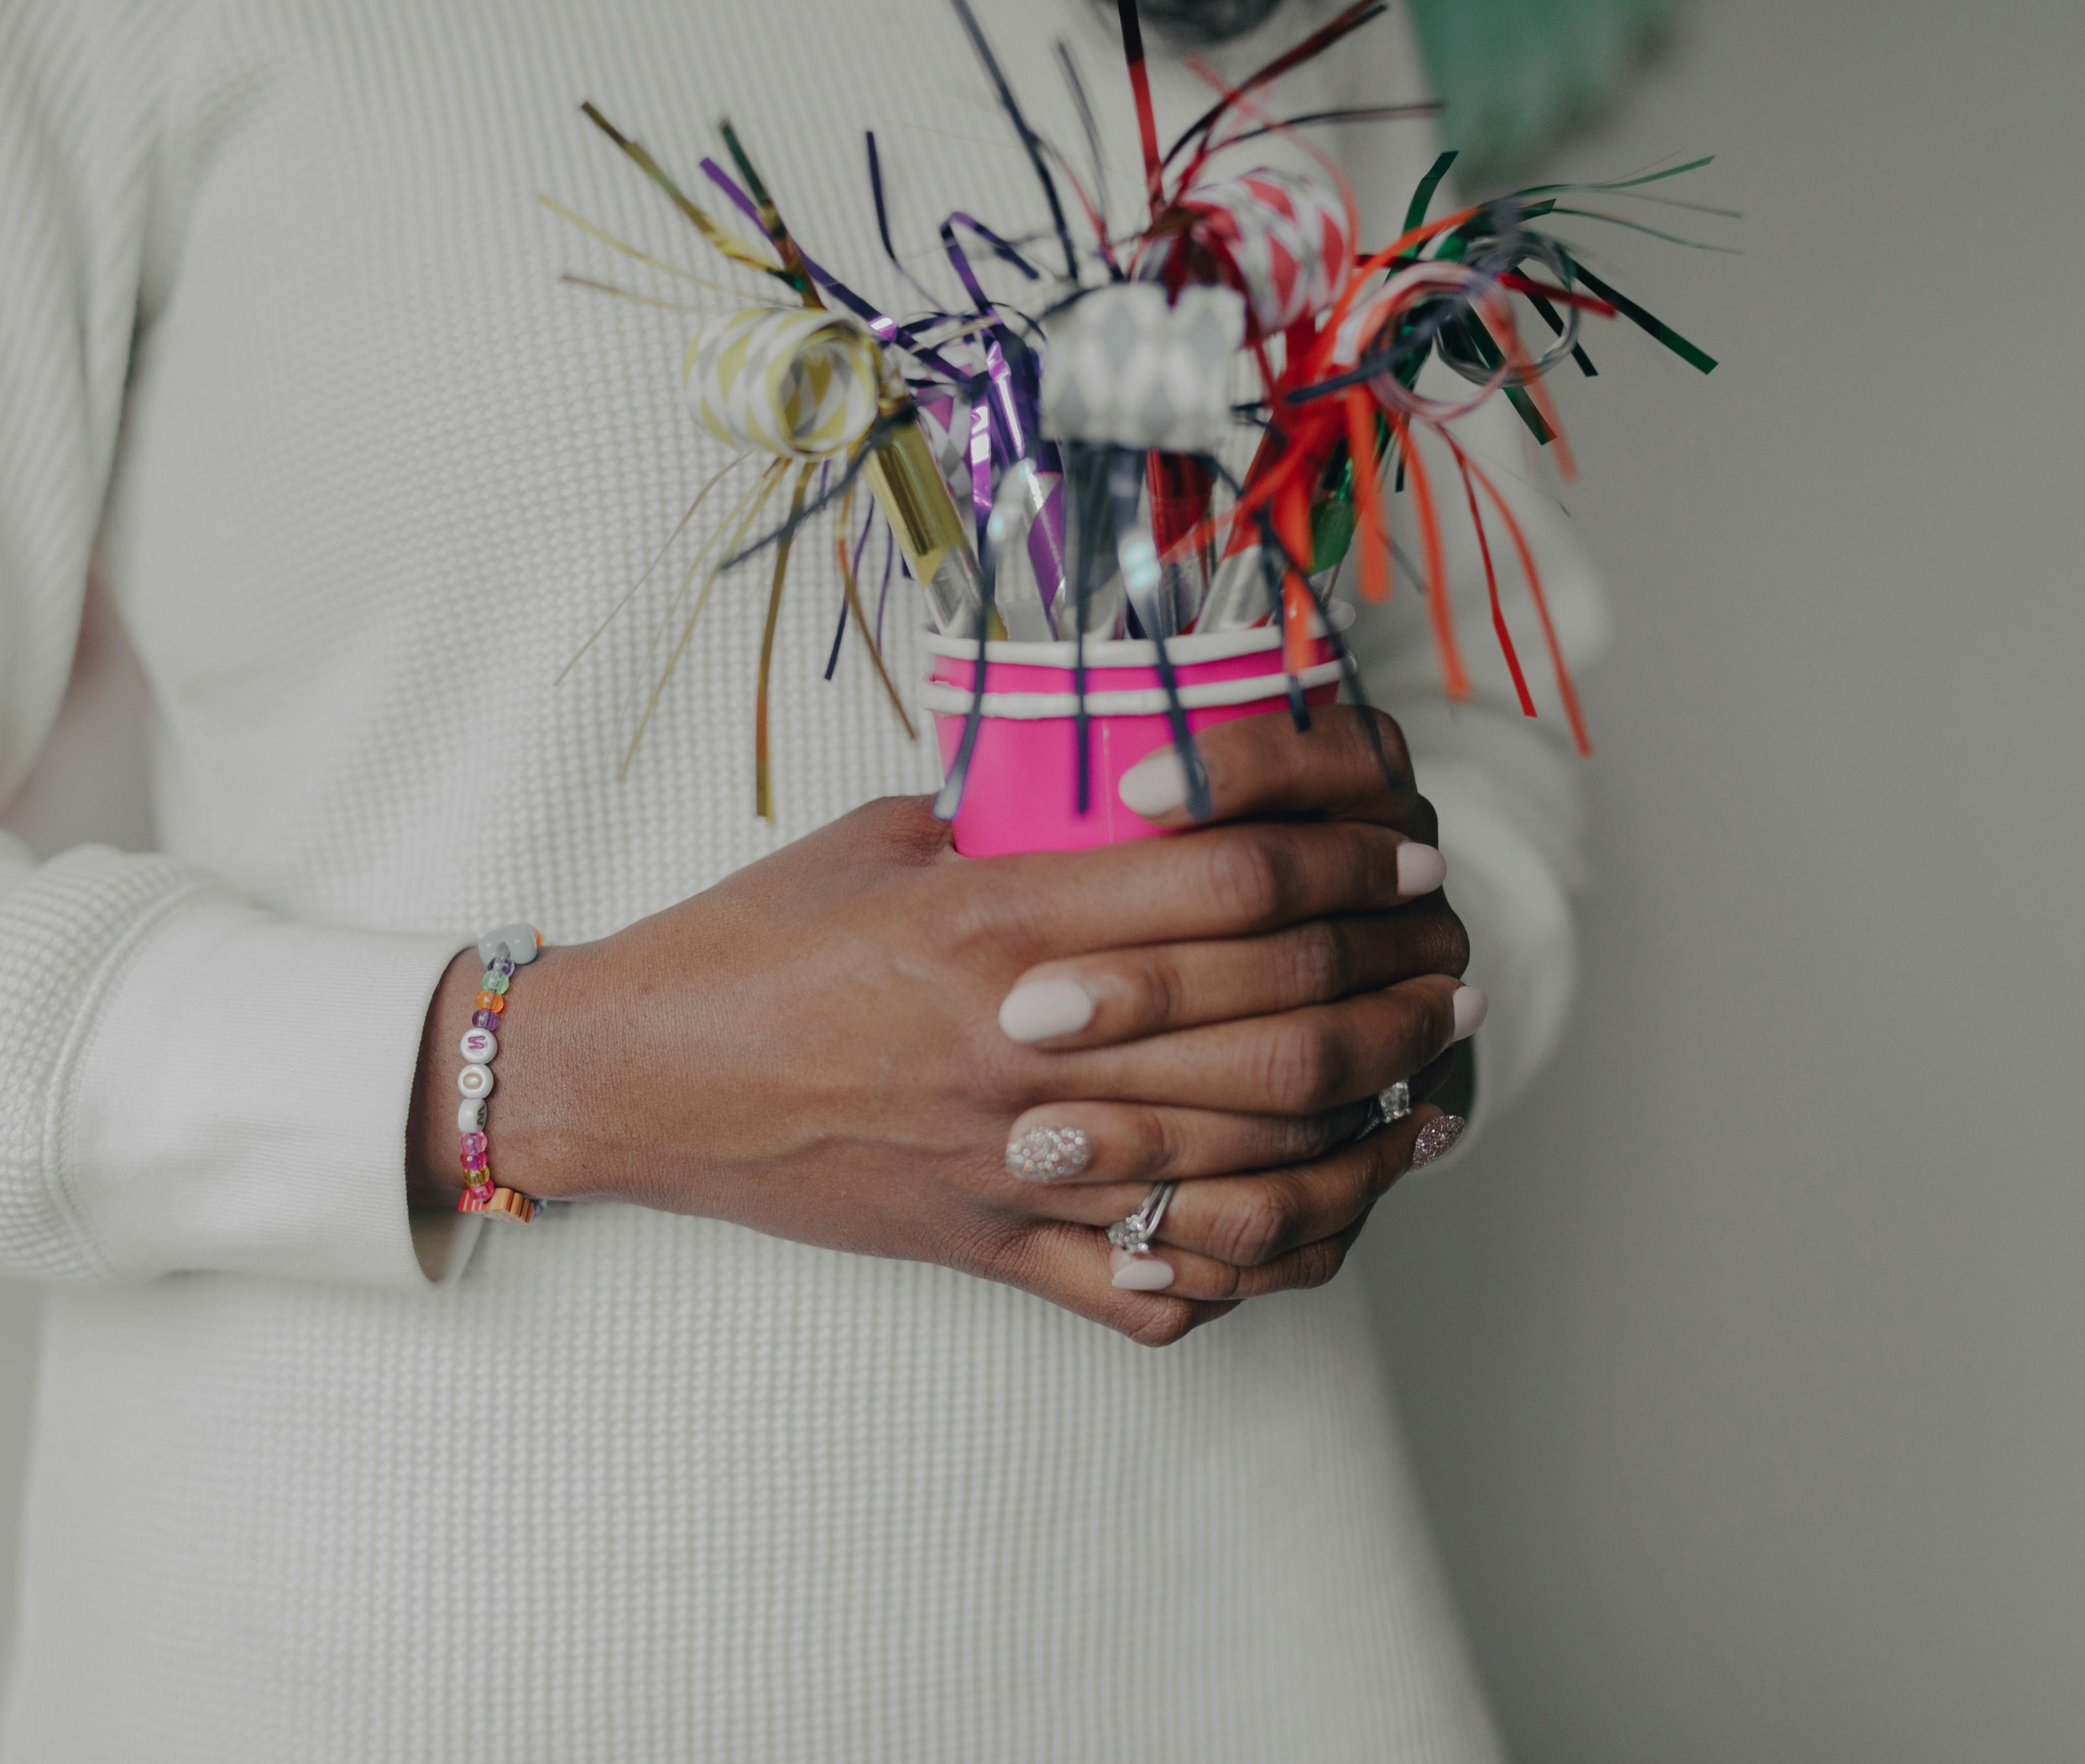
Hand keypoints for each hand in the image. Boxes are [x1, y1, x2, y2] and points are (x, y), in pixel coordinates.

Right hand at [408, 708, 1471, 1344]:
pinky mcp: (990, 1245)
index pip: (1228, 888)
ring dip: (1362, 1133)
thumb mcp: (876, 843)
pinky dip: (1253, 1264)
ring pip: (1244, 1170)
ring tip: (1425, 1097)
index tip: (1403, 852)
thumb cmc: (748, 944)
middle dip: (1389, 996)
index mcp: (991, 921)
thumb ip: (1005, 823)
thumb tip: (1114, 799)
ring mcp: (1010, 1161)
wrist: (638, 1078)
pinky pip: (1157, 1286)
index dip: (1344, 860)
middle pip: (1270, 1030)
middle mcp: (1020, 1045)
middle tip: (1446, 969)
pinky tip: (1316, 1222)